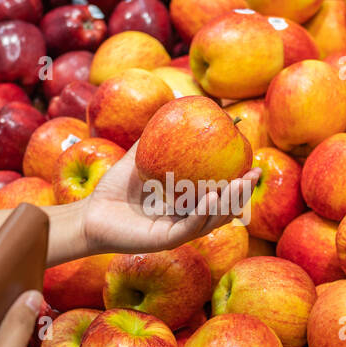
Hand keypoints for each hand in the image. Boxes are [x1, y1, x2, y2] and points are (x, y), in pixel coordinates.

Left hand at [80, 145, 260, 255]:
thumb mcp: (139, 158)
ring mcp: (176, 232)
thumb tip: (174, 106)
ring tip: (240, 183)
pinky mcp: (164, 240)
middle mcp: (185, 220)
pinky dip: (202, 213)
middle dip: (242, 194)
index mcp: (185, 204)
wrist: (90, 213)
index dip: (238, 183)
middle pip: (222, 209)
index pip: (219, 194)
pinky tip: (212, 197)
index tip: (253, 164)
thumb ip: (156, 137)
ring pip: (211, 220)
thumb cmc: (113, 188)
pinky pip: (189, 227)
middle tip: (255, 174)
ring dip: (228, 203)